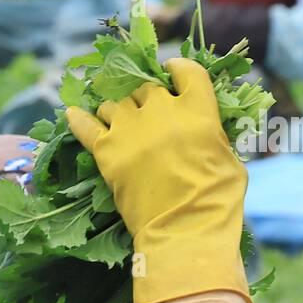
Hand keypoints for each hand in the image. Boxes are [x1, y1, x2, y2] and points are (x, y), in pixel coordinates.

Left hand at [66, 58, 251, 302]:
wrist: (185, 232)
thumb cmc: (217, 202)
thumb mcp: (229, 161)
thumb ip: (213, 136)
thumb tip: (204, 131)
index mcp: (197, 110)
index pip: (186, 71)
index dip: (177, 69)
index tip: (171, 72)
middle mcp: (161, 111)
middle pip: (145, 87)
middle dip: (145, 96)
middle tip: (146, 111)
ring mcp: (130, 129)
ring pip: (114, 102)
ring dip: (116, 108)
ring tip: (118, 121)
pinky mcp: (106, 151)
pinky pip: (84, 125)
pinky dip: (78, 118)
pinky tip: (73, 113)